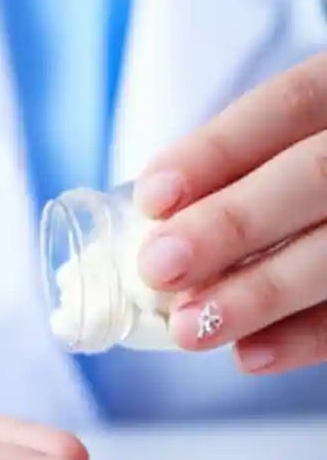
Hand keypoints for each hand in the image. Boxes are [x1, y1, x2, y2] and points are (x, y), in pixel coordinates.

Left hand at [134, 52, 326, 372]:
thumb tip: (150, 226)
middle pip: (315, 175)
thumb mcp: (285, 146)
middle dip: (232, 223)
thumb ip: (239, 171)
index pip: (289, 104)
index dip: (218, 151)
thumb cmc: (305, 175)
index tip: (152, 197)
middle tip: (158, 266)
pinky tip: (250, 355)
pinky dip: (309, 336)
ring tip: (190, 327)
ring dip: (263, 292)